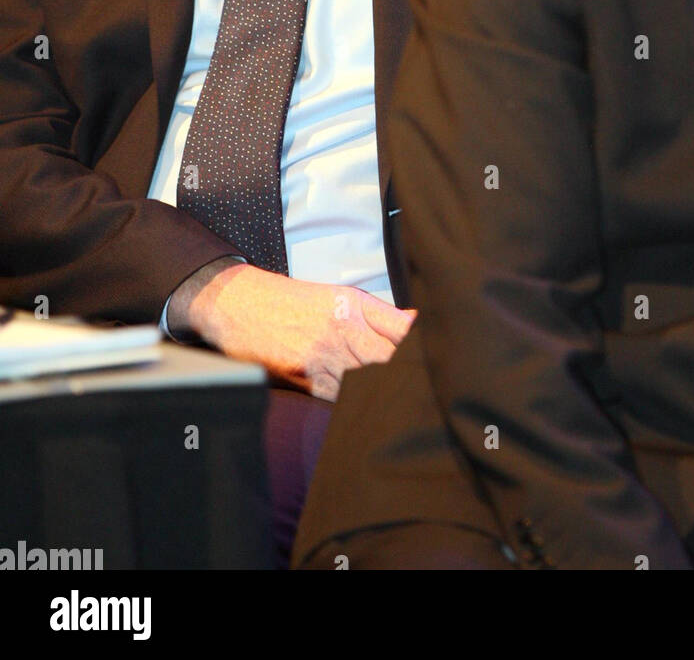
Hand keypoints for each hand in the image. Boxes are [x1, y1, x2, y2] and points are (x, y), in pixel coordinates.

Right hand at [170, 261, 415, 399]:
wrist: (239, 305)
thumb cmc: (292, 302)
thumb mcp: (342, 297)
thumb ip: (384, 314)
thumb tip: (418, 321)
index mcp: (355, 308)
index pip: (402, 334)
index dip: (422, 353)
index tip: (437, 366)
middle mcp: (342, 331)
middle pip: (389, 362)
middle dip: (409, 378)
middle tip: (430, 395)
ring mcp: (322, 358)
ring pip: (368, 385)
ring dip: (385, 395)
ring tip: (407, 411)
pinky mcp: (304, 382)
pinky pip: (340, 401)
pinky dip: (356, 406)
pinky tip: (369, 413)